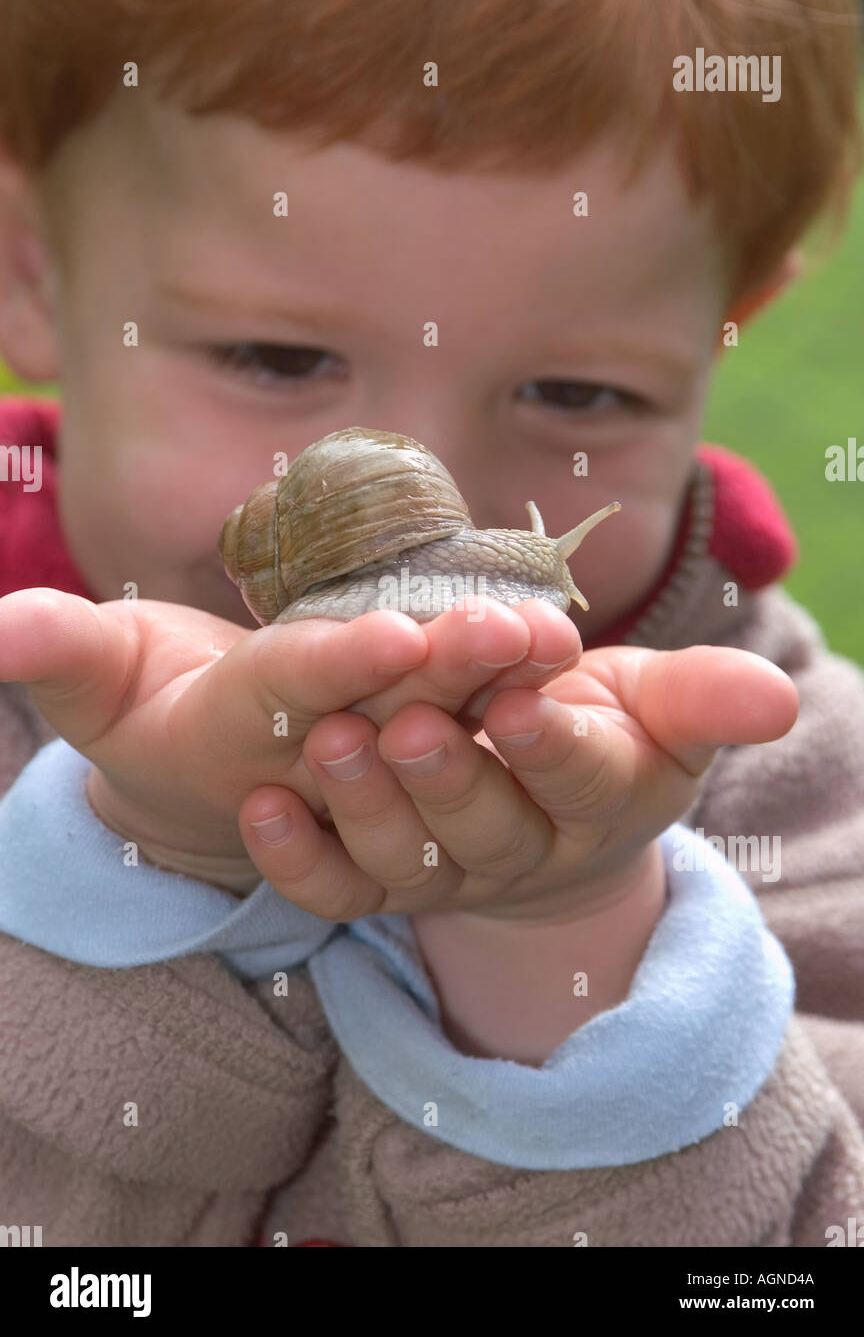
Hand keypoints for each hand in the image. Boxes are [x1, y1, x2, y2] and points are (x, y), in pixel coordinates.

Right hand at [0, 588, 578, 875]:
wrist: (209, 768)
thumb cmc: (141, 703)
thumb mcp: (95, 682)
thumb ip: (59, 654)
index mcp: (232, 734)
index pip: (286, 694)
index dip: (335, 667)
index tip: (393, 636)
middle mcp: (311, 756)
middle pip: (382, 708)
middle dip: (448, 672)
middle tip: (519, 629)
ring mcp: (368, 753)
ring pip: (437, 717)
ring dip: (497, 682)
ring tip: (558, 635)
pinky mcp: (407, 739)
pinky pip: (463, 720)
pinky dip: (510, 691)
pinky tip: (564, 654)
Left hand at [239, 643, 798, 921]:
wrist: (542, 800)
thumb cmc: (604, 731)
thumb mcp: (658, 708)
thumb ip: (704, 699)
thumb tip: (774, 696)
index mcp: (596, 803)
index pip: (582, 781)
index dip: (554, 747)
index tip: (524, 701)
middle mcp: (520, 853)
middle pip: (486, 827)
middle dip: (449, 776)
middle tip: (411, 722)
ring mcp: (445, 878)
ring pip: (406, 860)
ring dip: (365, 804)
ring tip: (331, 740)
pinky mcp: (378, 886)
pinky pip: (335, 890)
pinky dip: (294, 857)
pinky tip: (259, 806)